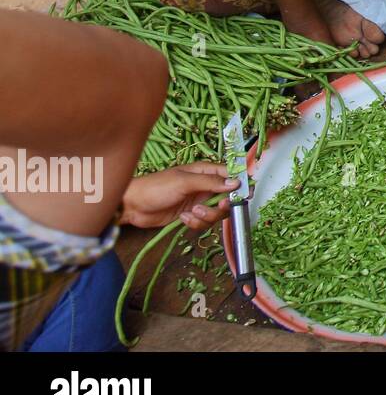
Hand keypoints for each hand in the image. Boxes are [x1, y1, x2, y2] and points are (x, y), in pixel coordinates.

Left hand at [121, 163, 235, 230]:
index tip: (245, 193)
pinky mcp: (191, 215)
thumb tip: (236, 182)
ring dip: (206, 216)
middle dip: (223, 205)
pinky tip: (182, 218)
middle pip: (227, 197)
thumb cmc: (156, 187)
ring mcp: (198, 202)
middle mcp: (205, 186)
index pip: (230, 174)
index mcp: (205, 171)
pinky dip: (195, 223)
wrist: (133, 206)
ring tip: (191, 213)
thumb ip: (211, 182)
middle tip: (218, 207)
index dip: (240, 184)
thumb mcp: (185, 182)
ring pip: (217, 213)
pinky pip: (204, 222)